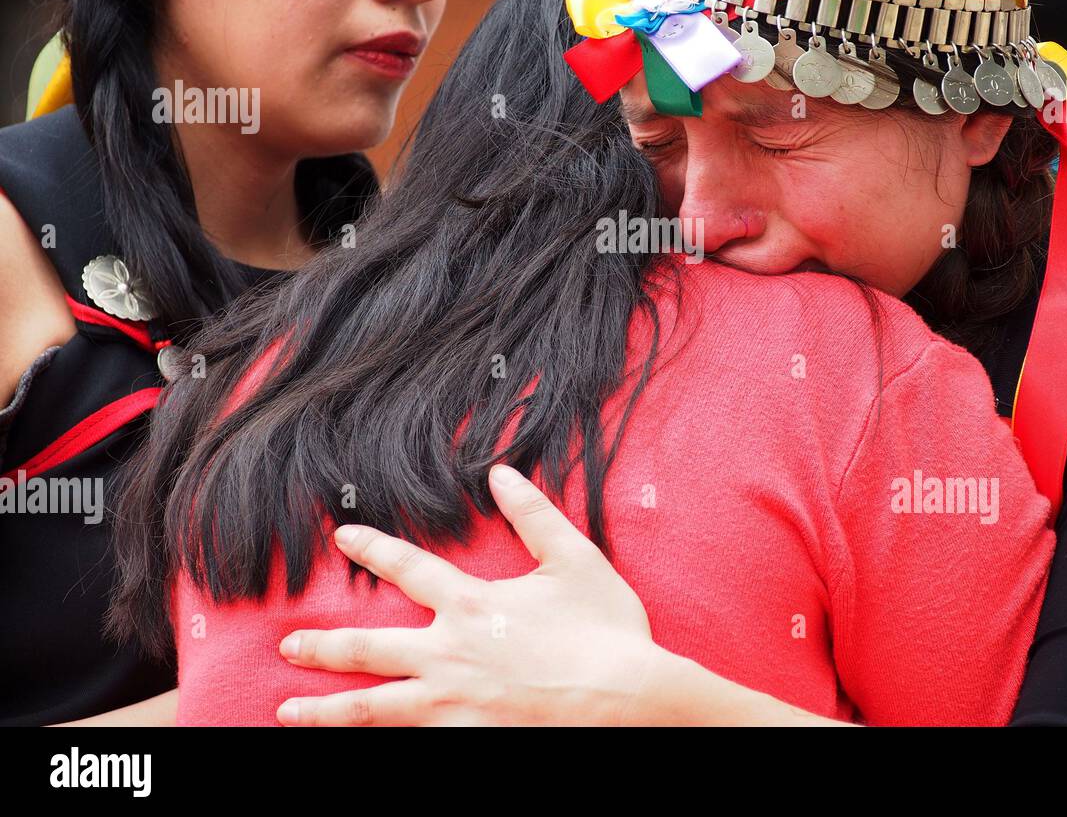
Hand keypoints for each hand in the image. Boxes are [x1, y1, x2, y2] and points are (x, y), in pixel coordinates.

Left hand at [276, 463, 663, 725]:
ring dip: (325, 708)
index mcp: (471, 604)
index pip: (408, 567)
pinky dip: (376, 740)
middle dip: (321, 646)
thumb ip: (534, 514)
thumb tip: (501, 472)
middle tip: (288, 646)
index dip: (371, 548)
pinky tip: (356, 744)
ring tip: (287, 711)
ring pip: (373, 707)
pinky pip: (410, 740)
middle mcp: (449, 654)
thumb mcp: (574, 559)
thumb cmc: (605, 630)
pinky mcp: (466, 739)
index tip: (342, 537)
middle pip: (367, 648)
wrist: (628, 701)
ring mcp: (453, 704)